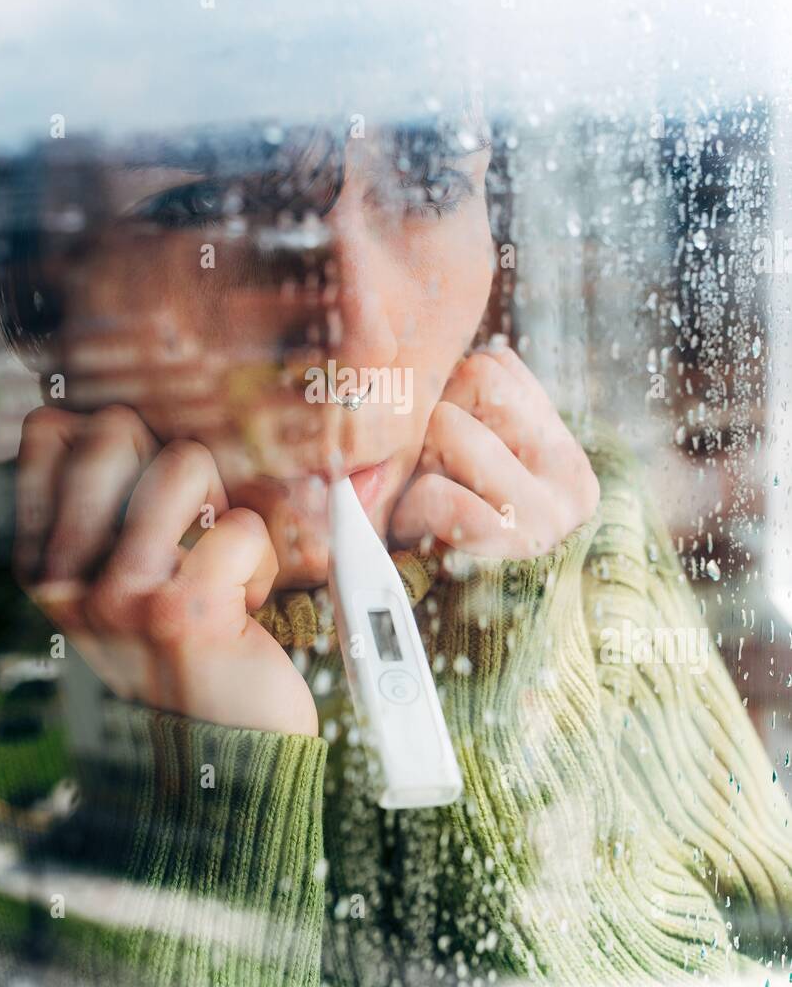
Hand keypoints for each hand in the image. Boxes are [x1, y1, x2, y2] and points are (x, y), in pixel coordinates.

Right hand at [13, 404, 317, 735]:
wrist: (222, 764)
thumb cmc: (188, 654)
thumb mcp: (130, 579)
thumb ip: (122, 503)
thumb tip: (149, 409)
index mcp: (44, 559)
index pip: (49, 429)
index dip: (116, 436)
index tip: (147, 491)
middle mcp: (64, 576)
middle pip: (116, 426)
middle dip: (182, 466)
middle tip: (194, 536)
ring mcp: (114, 594)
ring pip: (187, 460)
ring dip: (228, 510)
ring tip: (222, 570)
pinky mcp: (179, 612)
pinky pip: (243, 525)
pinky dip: (265, 561)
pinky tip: (245, 608)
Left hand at [390, 344, 599, 560]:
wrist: (466, 647)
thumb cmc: (447, 542)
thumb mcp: (472, 470)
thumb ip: (472, 415)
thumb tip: (415, 339)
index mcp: (564, 451)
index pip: (493, 364)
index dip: (450, 397)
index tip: (447, 451)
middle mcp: (571, 480)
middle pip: (470, 384)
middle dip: (432, 430)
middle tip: (434, 484)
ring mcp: (548, 515)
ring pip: (450, 426)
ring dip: (418, 469)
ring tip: (429, 509)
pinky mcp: (513, 547)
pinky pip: (438, 491)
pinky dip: (415, 510)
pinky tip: (425, 536)